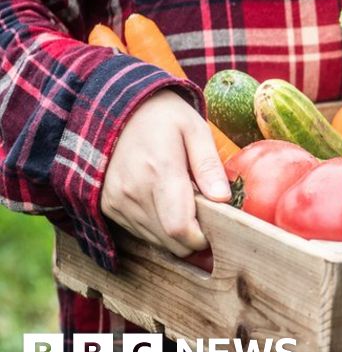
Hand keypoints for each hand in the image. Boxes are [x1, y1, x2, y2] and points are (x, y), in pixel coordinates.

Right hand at [100, 89, 230, 255]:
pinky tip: (164, 203)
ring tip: (184, 203)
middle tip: (205, 213)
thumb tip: (223, 199)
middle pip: (170, 241)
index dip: (201, 237)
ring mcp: (117, 200)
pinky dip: (158, 228)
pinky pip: (139, 232)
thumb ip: (209, 166)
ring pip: (156, 241)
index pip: (179, 227)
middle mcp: (133, 191)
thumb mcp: (195, 129)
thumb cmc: (164, 117)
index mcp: (159, 171)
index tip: (217, 226)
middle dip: (193, 237)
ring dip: (175, 233)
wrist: (118, 110)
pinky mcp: (108, 205)